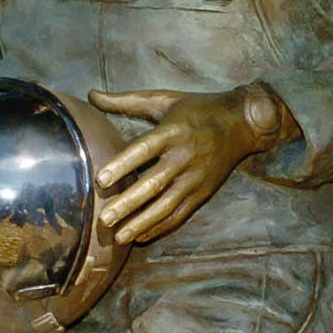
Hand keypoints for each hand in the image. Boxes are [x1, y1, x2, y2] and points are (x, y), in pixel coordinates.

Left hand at [88, 85, 296, 244]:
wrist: (242, 123)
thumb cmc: (197, 108)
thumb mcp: (164, 99)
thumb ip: (126, 101)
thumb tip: (90, 95)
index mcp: (173, 131)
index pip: (145, 150)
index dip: (122, 164)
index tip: (101, 180)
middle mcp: (184, 157)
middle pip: (154, 184)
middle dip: (128, 203)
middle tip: (104, 218)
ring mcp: (195, 178)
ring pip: (166, 206)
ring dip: (142, 222)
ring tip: (118, 236)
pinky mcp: (203, 193)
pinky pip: (180, 214)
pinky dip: (160, 227)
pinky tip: (140, 236)